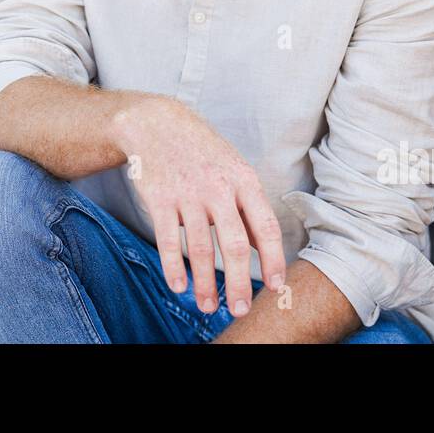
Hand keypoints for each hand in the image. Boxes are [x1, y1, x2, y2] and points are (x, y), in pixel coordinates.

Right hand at [109, 98, 286, 317]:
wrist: (157, 123)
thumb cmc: (203, 152)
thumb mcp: (234, 169)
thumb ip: (250, 208)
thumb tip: (265, 248)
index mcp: (244, 180)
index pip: (266, 226)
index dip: (273, 258)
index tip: (277, 285)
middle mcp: (218, 187)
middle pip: (234, 244)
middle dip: (240, 282)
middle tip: (241, 310)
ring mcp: (187, 193)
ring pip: (199, 247)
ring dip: (205, 283)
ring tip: (209, 307)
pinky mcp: (159, 199)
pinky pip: (167, 239)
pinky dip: (173, 267)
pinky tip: (179, 286)